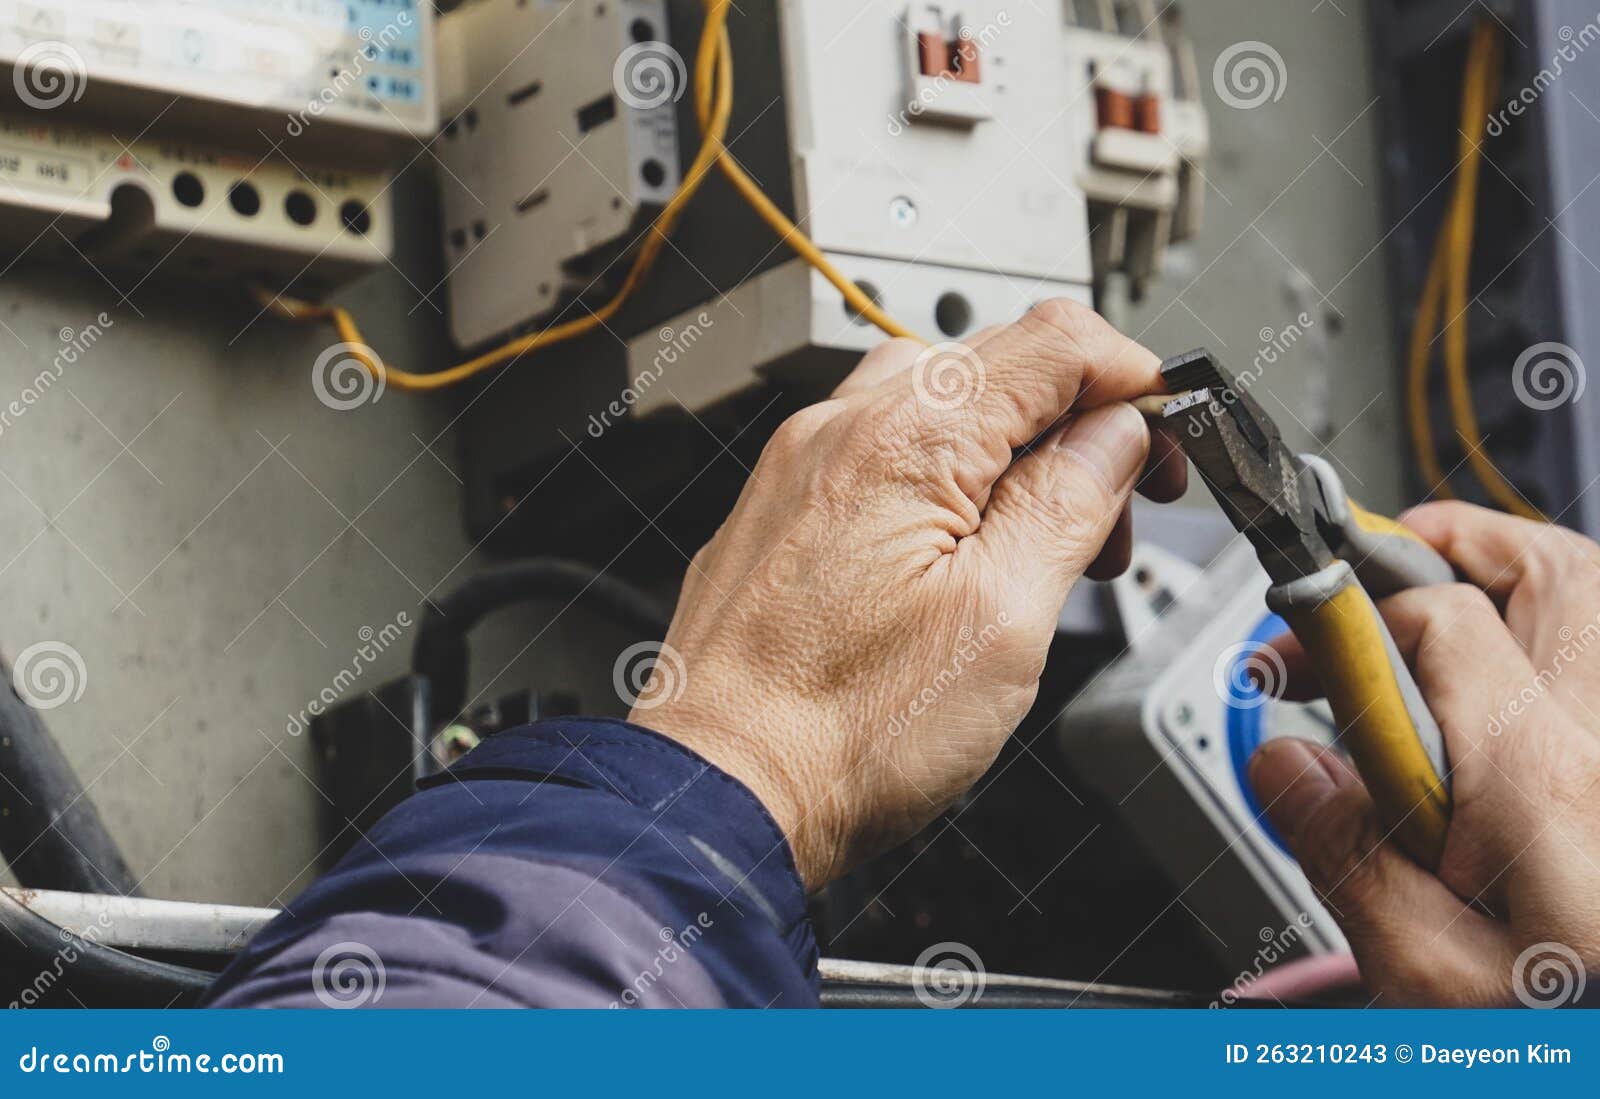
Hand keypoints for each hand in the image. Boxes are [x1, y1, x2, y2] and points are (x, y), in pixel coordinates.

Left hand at [632, 300, 1184, 888]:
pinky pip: (886, 451)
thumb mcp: (1002, 623)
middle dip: (1082, 422)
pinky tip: (966, 556)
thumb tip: (1116, 434)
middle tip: (1119, 515)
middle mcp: (841, 429)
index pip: (1054, 341)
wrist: (721, 791)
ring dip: (1017, 452)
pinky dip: (950, 478)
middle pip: (1000, 361)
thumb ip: (1069, 504)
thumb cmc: (841, 733)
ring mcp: (803, 465)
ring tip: (1045, 548)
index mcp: (906, 440)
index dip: (1134, 378)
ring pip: (943, 405)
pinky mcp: (785, 508)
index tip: (1167, 436)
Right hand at [1252, 501, 1599, 1005]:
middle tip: (1370, 580)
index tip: (1287, 654)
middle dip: (1447, 551)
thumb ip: (1353, 864)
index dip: (1345, 617)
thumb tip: (1285, 767)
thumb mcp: (1436, 981)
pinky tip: (1494, 698)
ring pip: (1590, 606)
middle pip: (1549, 571)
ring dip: (1510, 590)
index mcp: (1543, 785)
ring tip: (1430, 621)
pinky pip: (1594, 671)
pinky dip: (1549, 652)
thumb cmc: (1573, 1031)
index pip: (1437, 622)